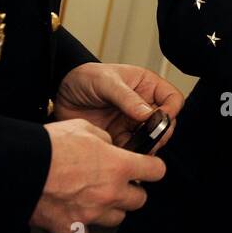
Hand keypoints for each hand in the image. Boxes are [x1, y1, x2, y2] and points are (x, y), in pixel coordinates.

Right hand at [29, 119, 166, 232]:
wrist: (19, 169)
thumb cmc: (48, 147)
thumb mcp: (83, 128)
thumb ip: (104, 139)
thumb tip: (109, 145)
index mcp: (118, 166)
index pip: (156, 171)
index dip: (152, 167)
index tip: (148, 167)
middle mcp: (109, 193)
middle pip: (139, 200)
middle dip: (132, 191)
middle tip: (118, 183)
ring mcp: (91, 214)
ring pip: (116, 218)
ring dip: (111, 208)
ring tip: (95, 196)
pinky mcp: (70, 229)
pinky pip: (85, 231)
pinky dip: (83, 222)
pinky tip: (73, 209)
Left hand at [54, 62, 184, 152]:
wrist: (59, 94)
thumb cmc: (85, 78)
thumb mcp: (106, 82)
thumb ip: (127, 98)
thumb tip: (147, 114)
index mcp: (147, 86)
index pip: (172, 99)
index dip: (171, 110)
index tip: (160, 119)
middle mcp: (143, 105)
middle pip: (165, 123)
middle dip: (160, 133)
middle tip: (149, 138)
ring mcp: (132, 122)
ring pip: (151, 138)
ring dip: (146, 146)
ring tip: (135, 148)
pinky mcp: (119, 136)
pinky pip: (132, 149)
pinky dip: (130, 154)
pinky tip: (121, 153)